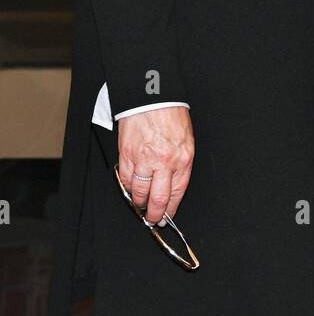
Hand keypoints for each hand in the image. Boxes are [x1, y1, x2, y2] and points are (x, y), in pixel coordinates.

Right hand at [117, 108, 194, 225]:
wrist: (153, 97)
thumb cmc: (171, 114)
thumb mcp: (186, 139)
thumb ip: (180, 163)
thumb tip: (172, 185)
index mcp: (183, 158)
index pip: (177, 193)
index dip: (170, 209)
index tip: (166, 217)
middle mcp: (165, 162)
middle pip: (158, 199)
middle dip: (154, 214)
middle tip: (152, 219)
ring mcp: (145, 159)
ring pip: (139, 192)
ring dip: (138, 203)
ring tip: (139, 206)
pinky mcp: (128, 154)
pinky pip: (126, 179)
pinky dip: (127, 188)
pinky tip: (129, 190)